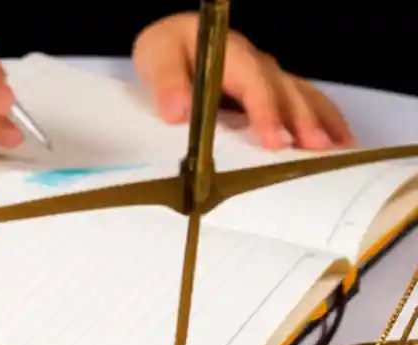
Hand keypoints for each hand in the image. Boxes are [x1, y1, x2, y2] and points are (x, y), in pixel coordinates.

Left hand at [133, 13, 353, 149]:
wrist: (174, 40)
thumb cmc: (166, 51)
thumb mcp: (157, 57)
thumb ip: (167, 82)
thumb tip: (177, 112)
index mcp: (228, 54)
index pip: (252, 82)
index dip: (266, 111)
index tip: (274, 141)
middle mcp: (257, 62)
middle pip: (285, 90)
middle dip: (302, 120)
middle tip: (316, 150)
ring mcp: (268, 74)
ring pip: (301, 94)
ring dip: (321, 121)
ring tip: (339, 149)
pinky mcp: (273, 86)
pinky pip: (304, 98)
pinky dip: (326, 117)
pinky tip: (342, 140)